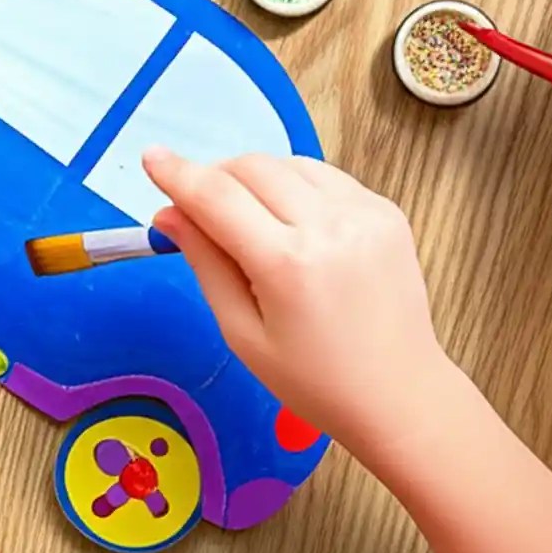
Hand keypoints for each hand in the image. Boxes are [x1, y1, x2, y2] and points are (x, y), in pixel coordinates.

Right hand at [142, 149, 451, 448]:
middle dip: (214, 178)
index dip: (177, 173)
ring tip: (248, 223)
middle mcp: (329, 226)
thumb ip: (205, 264)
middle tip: (197, 211)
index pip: (216, 196)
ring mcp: (365, 213)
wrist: (399, 395)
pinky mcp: (386, 211)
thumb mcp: (241, 333)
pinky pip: (324, 177)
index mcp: (288, 264)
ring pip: (288, 163)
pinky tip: (290, 224)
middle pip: (251, 167)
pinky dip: (294, 187)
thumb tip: (168, 215)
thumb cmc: (313, 380)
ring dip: (254, 179)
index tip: (151, 157)